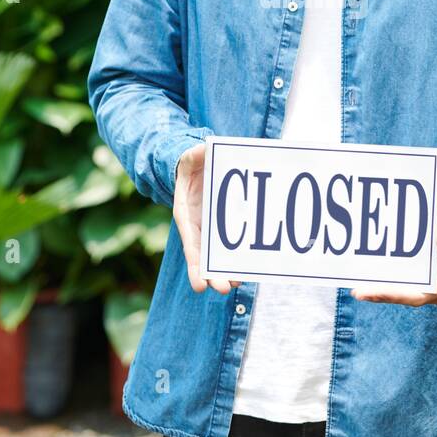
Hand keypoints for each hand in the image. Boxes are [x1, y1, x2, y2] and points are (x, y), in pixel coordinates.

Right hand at [174, 143, 241, 294]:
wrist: (199, 165)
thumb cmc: (193, 162)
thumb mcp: (192, 155)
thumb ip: (197, 153)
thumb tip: (205, 147)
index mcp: (186, 214)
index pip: (190, 244)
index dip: (195, 265)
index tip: (200, 286)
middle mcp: (198, 227)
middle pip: (204, 256)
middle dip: (213, 274)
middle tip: (225, 288)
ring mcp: (211, 228)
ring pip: (218, 255)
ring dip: (227, 270)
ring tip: (237, 284)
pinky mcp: (225, 225)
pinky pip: (233, 243)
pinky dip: (238, 256)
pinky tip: (249, 269)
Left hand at [350, 220, 436, 305]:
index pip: (420, 296)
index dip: (397, 295)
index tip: (376, 291)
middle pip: (407, 298)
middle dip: (382, 295)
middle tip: (358, 291)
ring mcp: (430, 293)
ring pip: (402, 296)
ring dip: (379, 293)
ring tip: (357, 289)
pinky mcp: (421, 287)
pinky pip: (401, 290)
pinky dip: (385, 287)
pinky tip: (367, 283)